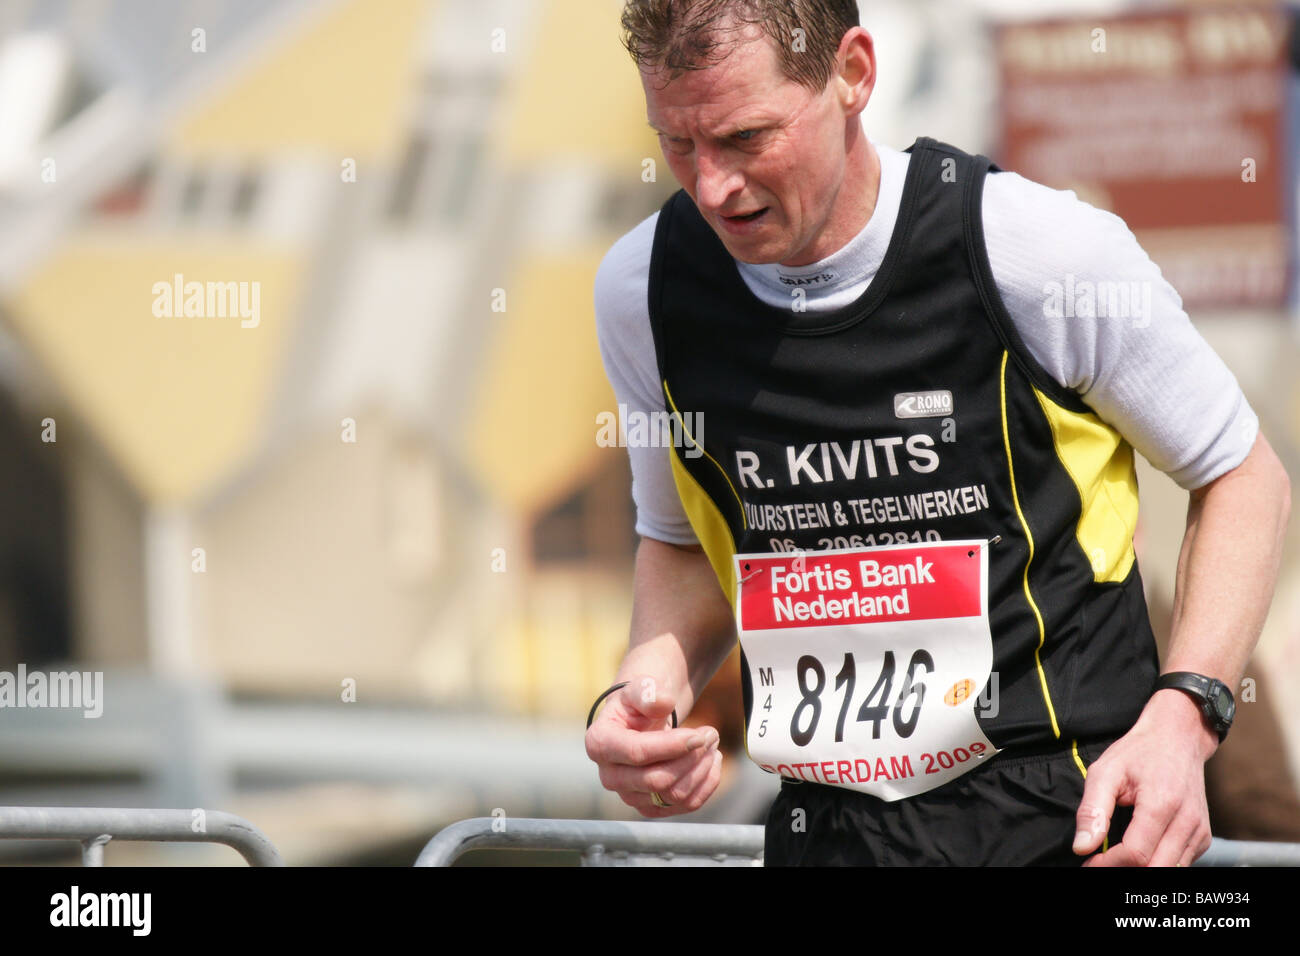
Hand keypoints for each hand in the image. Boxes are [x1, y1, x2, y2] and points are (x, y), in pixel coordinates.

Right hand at [585, 674, 722, 816]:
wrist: (639, 722)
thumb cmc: (638, 703)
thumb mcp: (639, 688)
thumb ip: (647, 692)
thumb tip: (663, 702)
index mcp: (599, 744)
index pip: (637, 753)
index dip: (672, 746)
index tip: (700, 734)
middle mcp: (610, 777)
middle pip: (658, 780)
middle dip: (691, 758)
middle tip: (711, 733)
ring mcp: (630, 796)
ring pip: (675, 795)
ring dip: (702, 769)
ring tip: (712, 743)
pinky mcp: (651, 807)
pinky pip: (686, 804)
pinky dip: (706, 784)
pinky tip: (711, 760)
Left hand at [1074, 690, 1216, 865]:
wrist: (1178, 738)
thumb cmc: (1139, 752)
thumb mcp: (1105, 772)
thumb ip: (1092, 810)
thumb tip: (1081, 847)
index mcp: (1162, 805)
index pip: (1135, 854)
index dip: (1108, 865)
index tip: (1088, 862)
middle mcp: (1187, 822)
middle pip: (1155, 869)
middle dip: (1123, 872)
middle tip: (1099, 863)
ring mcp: (1199, 832)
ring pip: (1169, 871)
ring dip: (1141, 871)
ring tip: (1114, 859)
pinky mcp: (1203, 837)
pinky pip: (1179, 864)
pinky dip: (1156, 864)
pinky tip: (1138, 852)